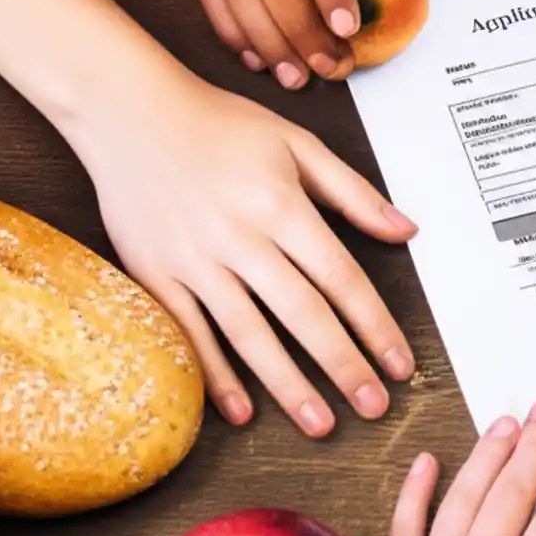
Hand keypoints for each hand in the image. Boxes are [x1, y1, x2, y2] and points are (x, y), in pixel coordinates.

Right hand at [79, 79, 417, 436]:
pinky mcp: (154, 274)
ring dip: (289, 385)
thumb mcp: (298, 144)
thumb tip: (407, 232)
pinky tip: (243, 411)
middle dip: (344, 366)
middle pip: (303, 315)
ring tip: (322, 425)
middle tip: (375, 407)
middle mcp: (240, 237)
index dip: (376, 326)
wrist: (128, 110)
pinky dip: (215, 376)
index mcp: (282, 205)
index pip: (341, 279)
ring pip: (249, 334)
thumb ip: (354, 193)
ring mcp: (194, 260)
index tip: (401, 364)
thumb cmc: (220, 125)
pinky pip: (190, 334)